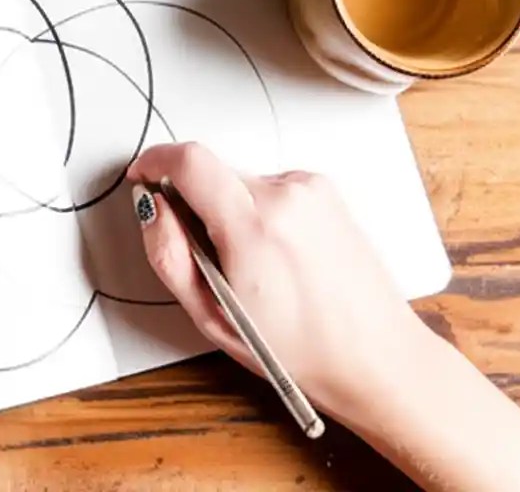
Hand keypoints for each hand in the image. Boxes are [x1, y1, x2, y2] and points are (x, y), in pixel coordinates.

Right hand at [129, 142, 519, 489]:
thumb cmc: (300, 349)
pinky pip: (272, 190)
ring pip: (242, 182)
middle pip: (214, 173)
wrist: (376, 357)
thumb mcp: (210, 316)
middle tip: (207, 257)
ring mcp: (313, 190)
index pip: (188, 161)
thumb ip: (168, 253)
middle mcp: (288, 195)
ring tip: (251, 266)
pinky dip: (260, 215)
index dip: (154, 162)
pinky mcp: (328, 193)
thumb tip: (151, 209)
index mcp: (254, 226)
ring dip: (230, 212)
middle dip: (194, 203)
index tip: (143, 176)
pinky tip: (277, 258)